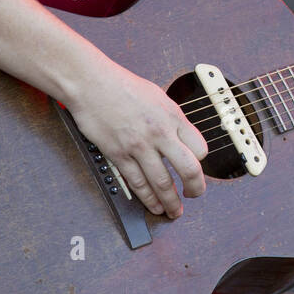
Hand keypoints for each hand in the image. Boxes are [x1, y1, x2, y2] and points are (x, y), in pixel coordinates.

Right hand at [65, 60, 207, 217]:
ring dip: (171, 202)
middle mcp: (160, 133)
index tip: (198, 169)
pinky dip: (147, 198)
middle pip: (188, 169)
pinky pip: (137, 183)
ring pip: (162, 183)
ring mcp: (139, 146)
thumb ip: (172, 119)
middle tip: (194, 196)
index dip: (201, 163)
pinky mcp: (119, 155)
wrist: (91, 84)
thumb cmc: (122, 86)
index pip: (200, 149)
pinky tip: (153, 205)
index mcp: (173, 117)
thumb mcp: (158, 96)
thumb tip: (181, 137)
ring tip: (174, 210)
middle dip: (195, 189)